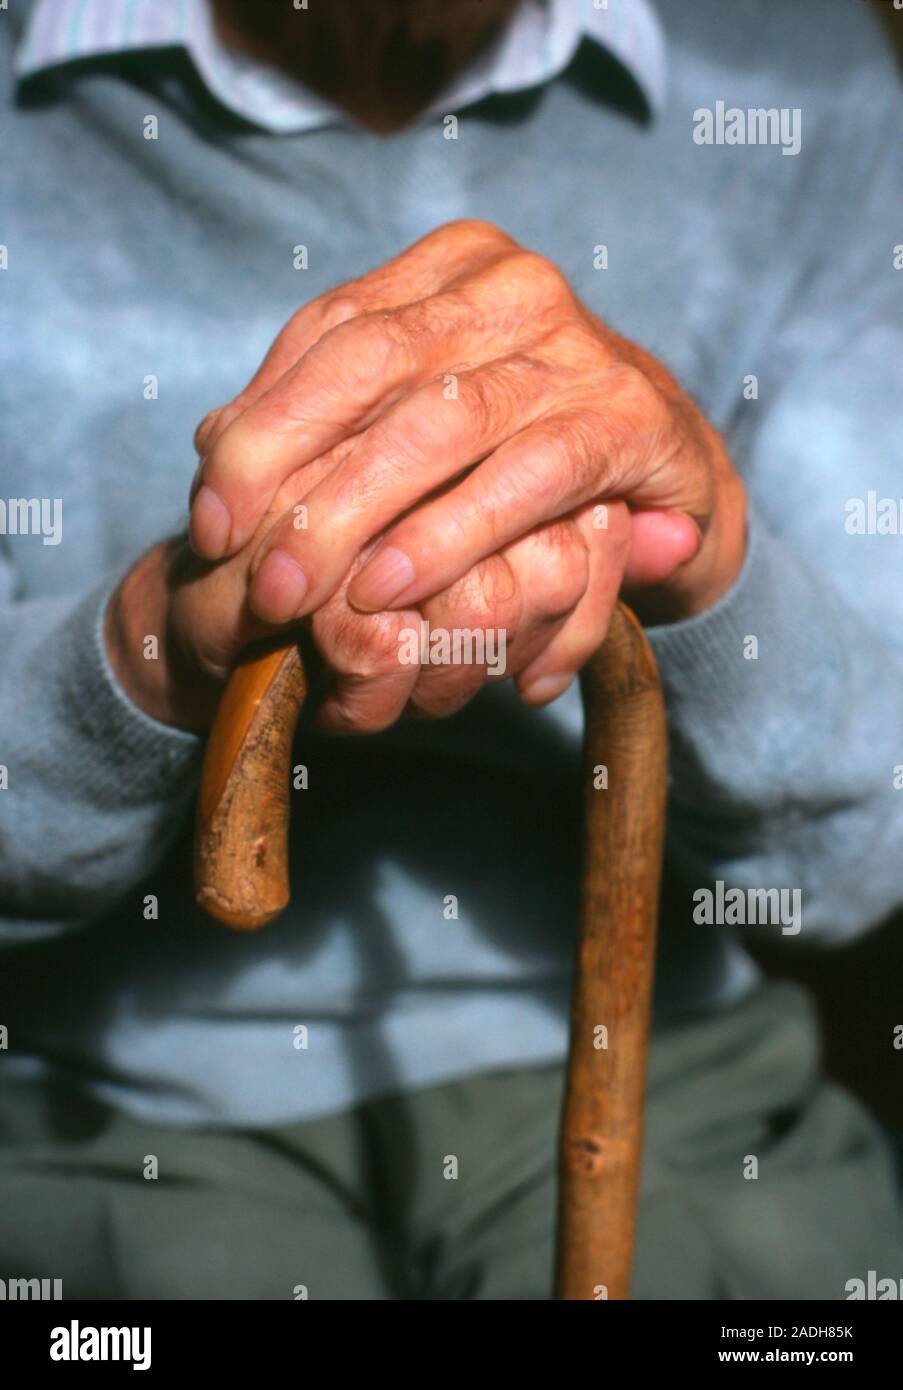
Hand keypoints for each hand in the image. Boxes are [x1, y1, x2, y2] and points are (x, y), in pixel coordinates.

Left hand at [189, 220, 746, 642]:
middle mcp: (513, 286)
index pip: (328, 333)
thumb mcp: (417, 421)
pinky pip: (521, 478)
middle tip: (252, 576)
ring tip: (300, 594)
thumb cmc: (522, 450)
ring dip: (355, 517)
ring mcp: (576, 344)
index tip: (212, 517)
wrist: (666, 479)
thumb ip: (330, 419)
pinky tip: (390, 589)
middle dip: (293, 476)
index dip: (258, 426)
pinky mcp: (627, 418)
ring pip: (438, 422)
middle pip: (371, 367)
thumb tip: (213, 441)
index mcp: (451, 268)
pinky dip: (446, 536)